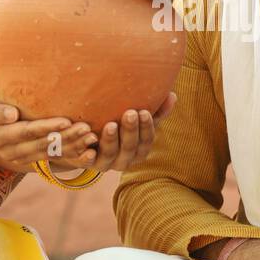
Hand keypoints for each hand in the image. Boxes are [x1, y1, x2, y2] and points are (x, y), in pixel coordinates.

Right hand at [0, 90, 95, 173]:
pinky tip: (88, 152)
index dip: (46, 127)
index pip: (26, 132)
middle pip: (42, 145)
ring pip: (49, 154)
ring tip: (92, 139)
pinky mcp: (27, 159)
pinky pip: (50, 159)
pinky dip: (69, 156)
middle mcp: (10, 152)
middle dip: (66, 139)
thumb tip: (13, 115)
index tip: (66, 121)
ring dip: (71, 148)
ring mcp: (19, 158)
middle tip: (88, 130)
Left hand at [48, 93, 176, 172]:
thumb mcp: (136, 120)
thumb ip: (155, 111)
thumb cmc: (119, 126)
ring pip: (110, 155)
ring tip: (110, 124)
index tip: (144, 112)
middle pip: (129, 148)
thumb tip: (173, 95)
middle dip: (130, 131)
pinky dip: (88, 156)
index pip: (146, 142)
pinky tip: (88, 144)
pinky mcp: (87, 162)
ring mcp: (105, 163)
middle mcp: (123, 160)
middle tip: (130, 113)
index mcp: (138, 151)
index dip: (146, 129)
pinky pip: (87, 162)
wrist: (86, 142)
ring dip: (111, 140)